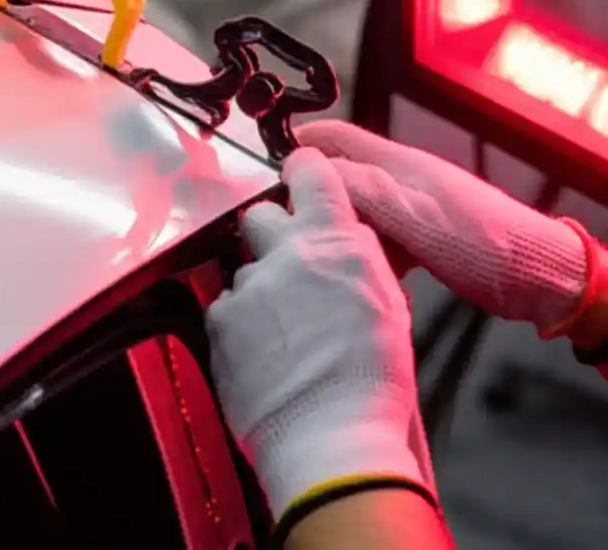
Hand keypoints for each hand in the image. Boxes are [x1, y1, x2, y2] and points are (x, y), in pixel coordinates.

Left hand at [206, 149, 435, 523]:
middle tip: (285, 268)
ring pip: (241, 268)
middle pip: (259, 214)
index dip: (300, 170)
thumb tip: (343, 247)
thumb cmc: (373, 383)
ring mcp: (249, 286)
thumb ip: (356, 262)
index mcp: (339, 242)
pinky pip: (222, 308)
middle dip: (267, 233)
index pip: (310, 173)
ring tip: (279, 334)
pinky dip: (235, 325)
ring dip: (255, 290)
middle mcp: (288, 253)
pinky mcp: (220, 320)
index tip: (296, 174)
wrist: (333, 437)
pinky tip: (260, 355)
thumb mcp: (387, 305)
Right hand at [297, 120, 590, 336]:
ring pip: (360, 211)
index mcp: (400, 166)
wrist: (546, 277)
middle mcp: (405, 180)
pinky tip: (364, 277)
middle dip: (311, 194)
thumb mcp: (419, 220)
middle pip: (343, 176)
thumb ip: (367, 193)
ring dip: (339, 228)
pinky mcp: (427, 237)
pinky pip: (381, 238)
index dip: (299, 145)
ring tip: (316, 256)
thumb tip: (314, 172)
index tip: (264, 166)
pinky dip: (366, 252)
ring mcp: (417, 208)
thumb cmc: (488, 246)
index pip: (337, 138)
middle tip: (282, 224)